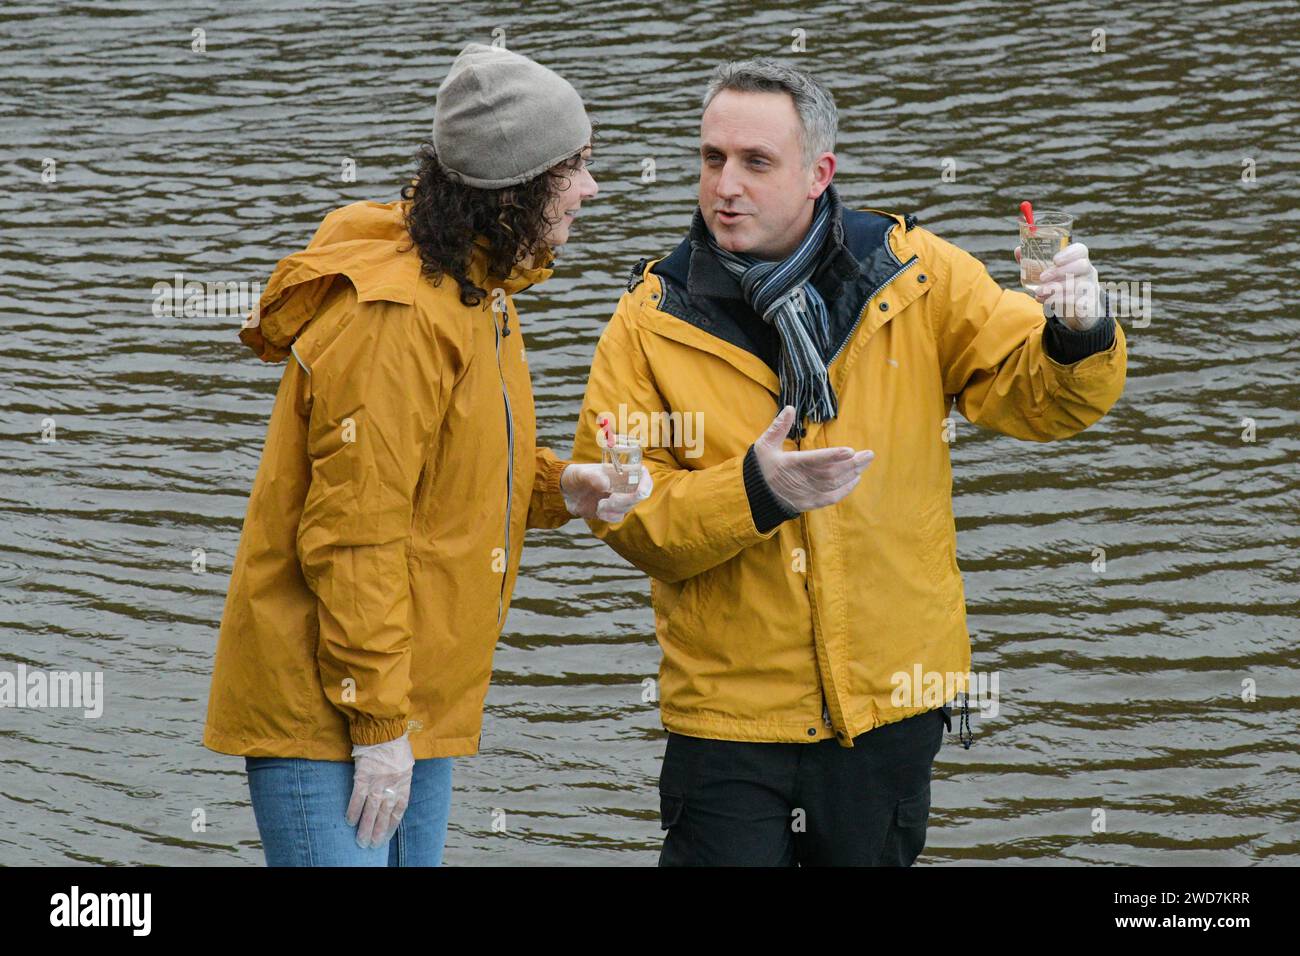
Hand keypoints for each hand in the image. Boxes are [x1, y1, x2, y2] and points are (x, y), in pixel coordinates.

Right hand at [348, 732, 413, 848]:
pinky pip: (357, 797)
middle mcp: (391, 785)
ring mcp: (377, 781)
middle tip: (371, 845)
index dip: (392, 824)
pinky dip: (353, 810)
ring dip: (365, 827)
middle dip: (378, 831)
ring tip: (361, 841)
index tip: (386, 836)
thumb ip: (401, 778)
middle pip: (384, 813)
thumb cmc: (395, 743)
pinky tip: (349, 821)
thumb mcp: (405, 762)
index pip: (399, 809)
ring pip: (371, 810)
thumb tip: (395, 790)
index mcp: (404, 782)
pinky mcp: (363, 776)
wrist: (383, 728)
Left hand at [561, 462, 653, 522]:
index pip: (642, 475)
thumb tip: (605, 484)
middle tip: (611, 499)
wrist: (564, 491)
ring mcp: (617, 499)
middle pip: (638, 495)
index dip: (646, 482)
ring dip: (615, 509)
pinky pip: (616, 517)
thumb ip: (592, 477)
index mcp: (620, 472)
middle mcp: (622, 486)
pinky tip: (598, 511)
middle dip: (627, 500)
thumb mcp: (581, 473)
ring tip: (599, 505)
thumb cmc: (575, 476)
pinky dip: (609, 516)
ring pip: (627, 508)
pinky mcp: (610, 511)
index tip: (640, 489)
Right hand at [752, 406, 873, 511]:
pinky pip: (831, 498)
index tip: (849, 451)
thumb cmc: (761, 467)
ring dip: (852, 474)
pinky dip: (845, 489)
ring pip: (834, 484)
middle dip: (852, 464)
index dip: (833, 456)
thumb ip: (778, 427)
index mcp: (790, 465)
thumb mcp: (764, 445)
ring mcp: (807, 494)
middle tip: (869, 454)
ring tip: (866, 462)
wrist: (755, 497)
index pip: (814, 460)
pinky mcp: (810, 503)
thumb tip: (789, 408)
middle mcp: (801, 481)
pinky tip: (855, 479)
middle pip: (831, 473)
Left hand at [1015, 241, 1100, 329]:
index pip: (1081, 250)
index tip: (1054, 260)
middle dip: (1060, 271)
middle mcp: (1088, 271)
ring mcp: (1090, 287)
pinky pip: (1077, 301)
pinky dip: (1059, 301)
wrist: (1078, 308)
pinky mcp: (1088, 303)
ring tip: (1039, 292)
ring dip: (1056, 289)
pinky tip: (1046, 302)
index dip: (1069, 253)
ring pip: (1078, 285)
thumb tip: (1017, 250)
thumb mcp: (1050, 273)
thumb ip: (1034, 262)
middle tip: (1042, 278)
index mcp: (1079, 260)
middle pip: (1082, 265)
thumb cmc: (1061, 284)